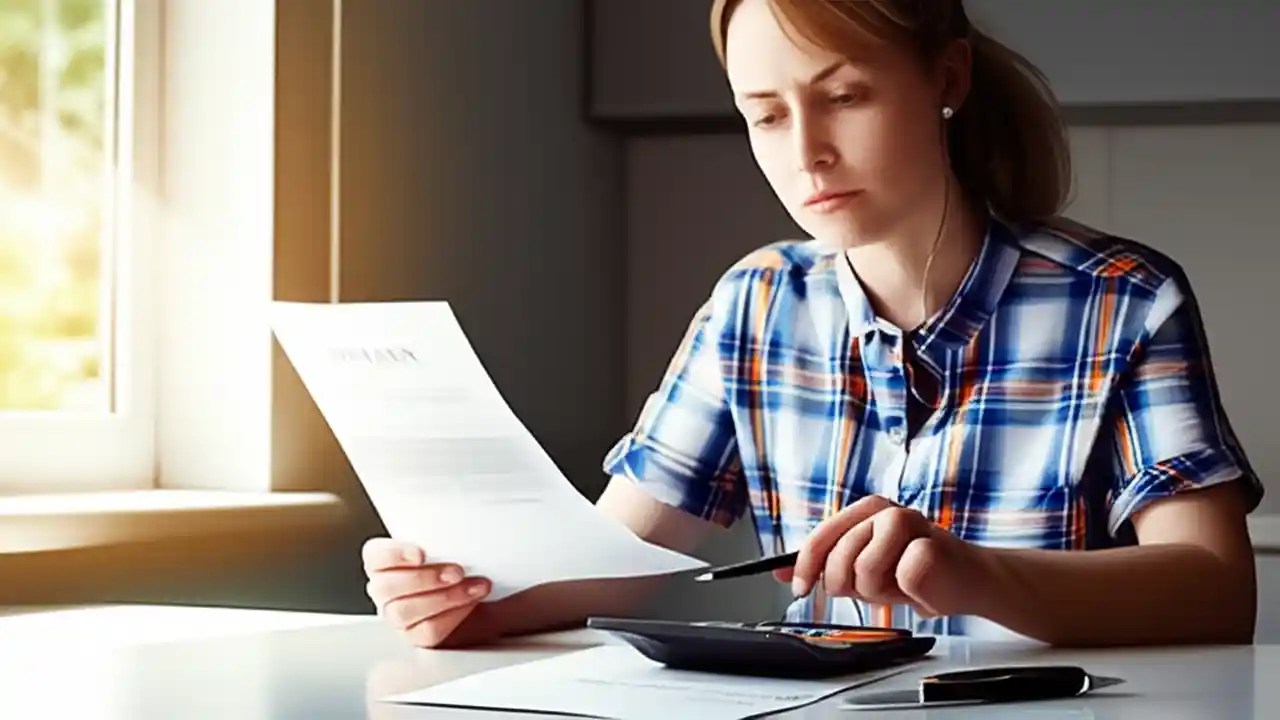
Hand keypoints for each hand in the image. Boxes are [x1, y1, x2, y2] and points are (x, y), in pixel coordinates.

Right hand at [362, 537, 499, 647]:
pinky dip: (452, 616)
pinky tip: (471, 602)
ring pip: (405, 612)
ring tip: (474, 586)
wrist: (481, 591)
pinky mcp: (416, 636)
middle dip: (425, 579)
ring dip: (444, 598)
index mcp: (384, 560)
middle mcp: (385, 589)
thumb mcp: (451, 541)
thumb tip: (460, 513)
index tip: (420, 553)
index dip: (394, 555)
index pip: (375, 556)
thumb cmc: (461, 562)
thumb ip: (444, 533)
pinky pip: (426, 631)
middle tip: (457, 571)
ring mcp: (398, 615)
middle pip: (387, 588)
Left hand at [777, 495, 990, 618]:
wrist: (965, 581)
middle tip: (869, 589)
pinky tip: (919, 586)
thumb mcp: (861, 568)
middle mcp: (885, 511)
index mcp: (866, 510)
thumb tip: (781, 570)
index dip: (806, 566)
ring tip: (897, 585)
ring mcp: (910, 523)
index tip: (800, 589)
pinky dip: (907, 593)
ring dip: (878, 591)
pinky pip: (900, 579)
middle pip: (839, 557)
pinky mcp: (930, 546)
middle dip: (847, 584)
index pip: (822, 536)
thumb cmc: (913, 573)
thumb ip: (826, 564)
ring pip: (864, 570)